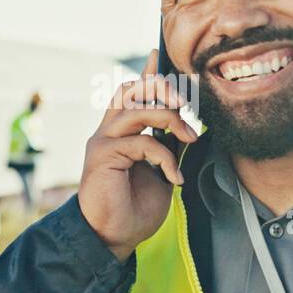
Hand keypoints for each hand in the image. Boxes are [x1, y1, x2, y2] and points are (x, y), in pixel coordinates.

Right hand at [79, 49, 197, 261]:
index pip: (134, 92)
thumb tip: (188, 129)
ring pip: (137, 107)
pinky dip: (165, 157)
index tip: (159, 53)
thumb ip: (168, 148)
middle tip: (188, 105)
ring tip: (190, 137)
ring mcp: (104, 140)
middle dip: (162, 87)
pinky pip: (142, 141)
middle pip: (132, 89)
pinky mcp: (103, 154)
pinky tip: (174, 177)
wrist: (112, 238)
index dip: (148, 73)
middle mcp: (110, 130)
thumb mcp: (161, 172)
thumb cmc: (134, 209)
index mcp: (122, 132)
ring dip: (170, 117)